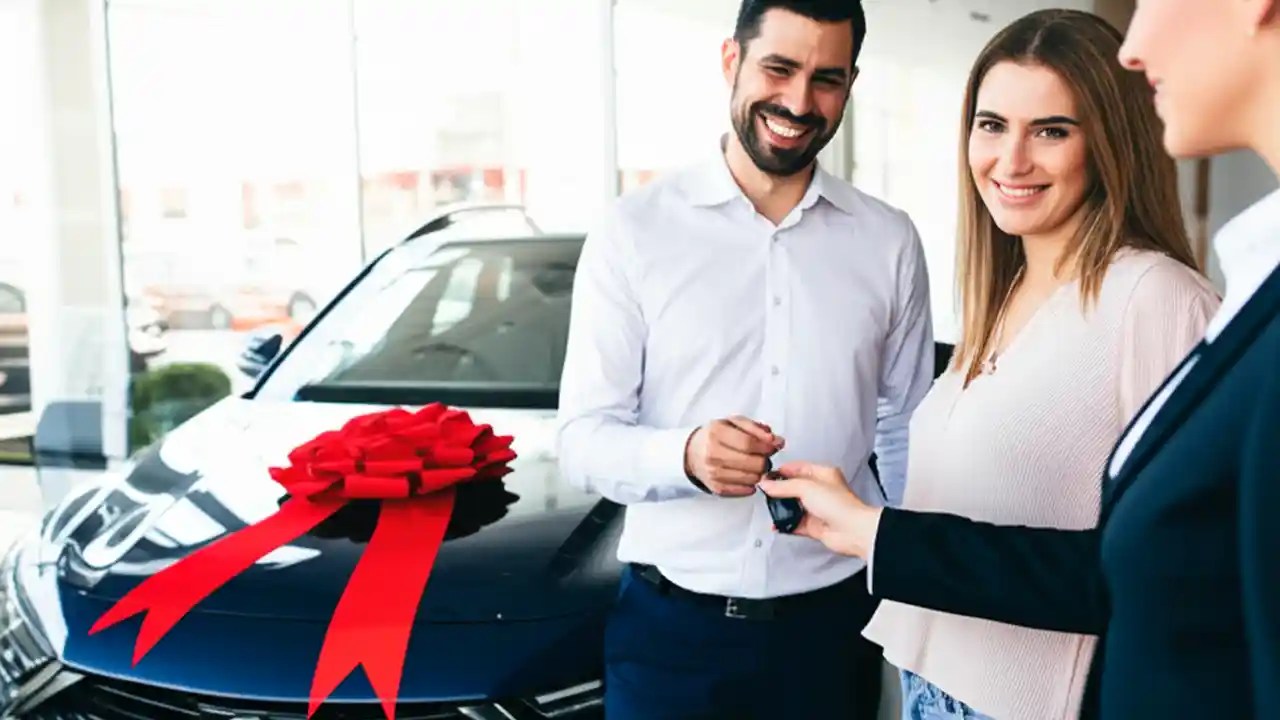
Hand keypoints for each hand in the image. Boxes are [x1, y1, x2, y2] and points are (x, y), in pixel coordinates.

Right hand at [684, 416, 784, 496]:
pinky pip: (744, 490)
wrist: (691, 452)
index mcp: (717, 433)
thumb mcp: (733, 422)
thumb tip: (776, 441)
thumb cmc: (715, 436)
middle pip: (753, 463)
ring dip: (759, 472)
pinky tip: (747, 474)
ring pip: (751, 478)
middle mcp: (713, 453)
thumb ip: (756, 428)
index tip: (773, 446)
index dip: (767, 446)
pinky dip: (751, 483)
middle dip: (765, 460)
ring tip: (754, 465)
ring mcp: (713, 473)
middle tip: (763, 456)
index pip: (749, 443)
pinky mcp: (716, 487)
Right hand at [758, 462, 880, 557]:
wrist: (852, 530)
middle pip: (794, 488)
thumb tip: (766, 484)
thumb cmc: (839, 505)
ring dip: (781, 508)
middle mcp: (821, 490)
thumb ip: (784, 486)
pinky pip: (795, 524)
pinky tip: (776, 525)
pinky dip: (785, 524)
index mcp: (823, 474)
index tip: (767, 476)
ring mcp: (817, 509)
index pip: (798, 468)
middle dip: (779, 490)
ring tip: (769, 509)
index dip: (782, 471)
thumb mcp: (807, 487)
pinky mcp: (814, 526)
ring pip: (793, 506)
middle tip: (765, 492)